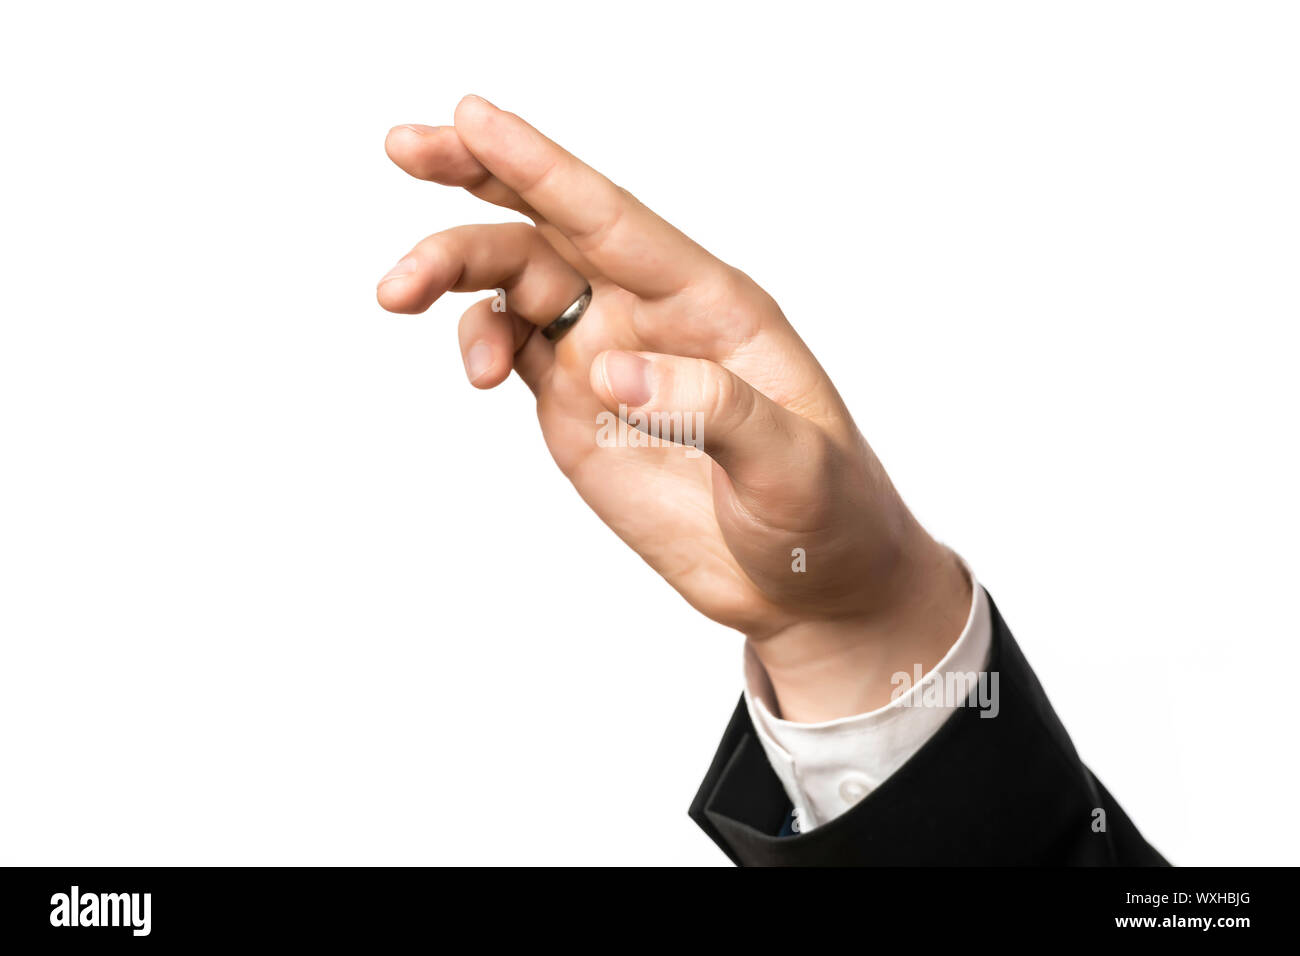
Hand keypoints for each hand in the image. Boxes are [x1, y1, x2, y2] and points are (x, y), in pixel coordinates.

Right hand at [377, 96, 969, 720]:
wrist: (809, 586)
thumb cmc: (826, 515)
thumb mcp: (794, 466)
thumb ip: (712, 409)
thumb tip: (609, 370)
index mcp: (713, 303)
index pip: (614, 219)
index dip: (543, 166)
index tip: (474, 117)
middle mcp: (653, 314)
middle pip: (552, 224)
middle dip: (475, 176)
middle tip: (404, 143)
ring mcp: (610, 358)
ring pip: (517, 281)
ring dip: (454, 274)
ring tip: (395, 292)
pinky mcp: (577, 407)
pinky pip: (511, 345)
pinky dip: (478, 340)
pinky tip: (473, 372)